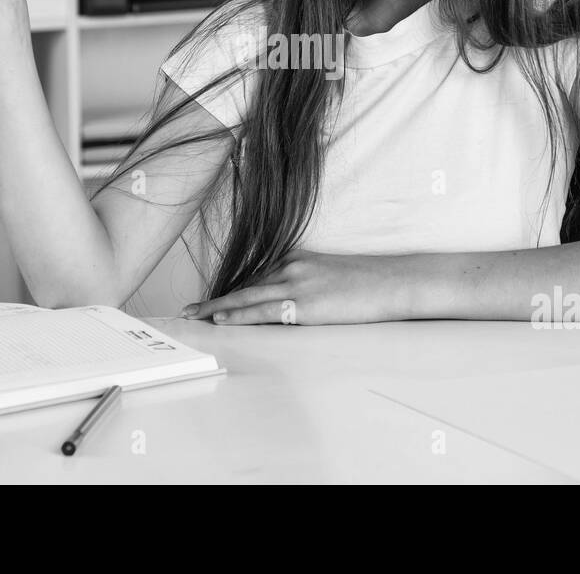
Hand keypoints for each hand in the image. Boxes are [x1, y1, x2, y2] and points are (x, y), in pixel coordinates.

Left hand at [181, 250, 413, 324]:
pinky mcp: (304, 303)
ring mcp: (296, 284)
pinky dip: (238, 315)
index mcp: (296, 259)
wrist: (392, 282)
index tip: (209, 300)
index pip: (255, 279)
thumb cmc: (367, 282)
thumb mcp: (329, 276)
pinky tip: (220, 319)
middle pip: (244, 287)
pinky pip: (263, 311)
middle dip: (214, 300)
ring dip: (216, 308)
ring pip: (246, 298)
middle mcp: (290, 267)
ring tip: (193, 317)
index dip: (230, 292)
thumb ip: (304, 284)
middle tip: (187, 309)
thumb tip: (287, 303)